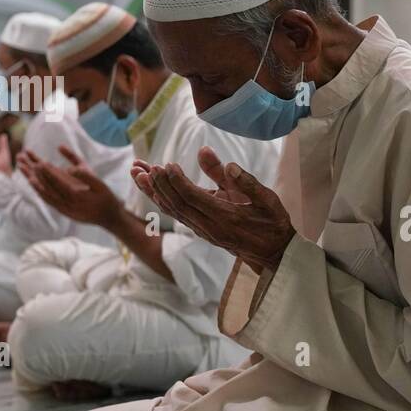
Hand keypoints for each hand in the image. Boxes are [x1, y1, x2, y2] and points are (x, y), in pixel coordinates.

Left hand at [21, 144, 122, 227]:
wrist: (109, 218)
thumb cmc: (106, 199)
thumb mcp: (100, 184)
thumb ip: (85, 175)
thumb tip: (69, 169)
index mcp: (76, 196)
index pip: (58, 182)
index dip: (47, 172)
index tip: (38, 162)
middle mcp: (67, 204)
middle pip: (47, 187)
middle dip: (35, 174)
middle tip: (25, 162)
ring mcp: (64, 209)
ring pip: (45, 194)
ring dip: (33, 182)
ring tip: (24, 171)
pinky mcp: (63, 212)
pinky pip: (48, 200)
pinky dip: (40, 191)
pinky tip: (34, 184)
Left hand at [131, 146, 292, 271]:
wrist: (275, 254)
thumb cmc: (273, 222)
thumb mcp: (266, 198)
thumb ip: (242, 179)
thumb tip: (214, 157)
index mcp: (227, 217)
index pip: (193, 198)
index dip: (177, 181)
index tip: (167, 164)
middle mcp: (210, 227)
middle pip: (176, 205)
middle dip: (157, 184)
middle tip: (141, 165)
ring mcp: (204, 232)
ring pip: (172, 211)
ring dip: (152, 192)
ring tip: (136, 173)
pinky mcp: (202, 232)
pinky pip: (177, 216)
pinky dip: (162, 201)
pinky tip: (152, 189)